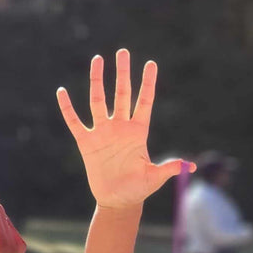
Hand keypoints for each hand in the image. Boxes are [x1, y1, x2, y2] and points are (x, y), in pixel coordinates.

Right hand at [57, 50, 189, 210]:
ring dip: (97, 80)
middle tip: (123, 51)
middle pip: (121, 93)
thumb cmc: (139, 189)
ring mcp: (103, 133)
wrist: (118, 201)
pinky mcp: (87, 143)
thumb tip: (190, 168)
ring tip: (97, 59)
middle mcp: (121, 128)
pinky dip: (68, 108)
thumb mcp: (154, 177)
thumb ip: (168, 169)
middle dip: (122, 72)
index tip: (151, 63)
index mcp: (139, 132)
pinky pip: (75, 122)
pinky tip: (61, 92)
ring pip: (98, 101)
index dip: (147, 83)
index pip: (144, 101)